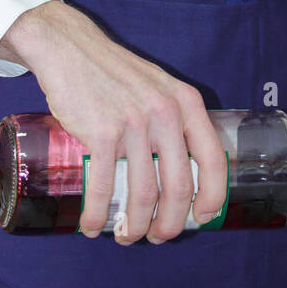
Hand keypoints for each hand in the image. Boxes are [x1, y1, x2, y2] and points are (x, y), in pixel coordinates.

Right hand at [0, 0, 226, 243]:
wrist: (73, 50)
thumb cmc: (117, 74)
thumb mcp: (161, 88)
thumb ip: (175, 121)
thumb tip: (185, 174)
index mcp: (187, 103)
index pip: (214, 158)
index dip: (212, 196)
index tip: (203, 218)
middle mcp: (166, 113)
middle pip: (178, 186)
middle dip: (170, 223)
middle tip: (158, 237)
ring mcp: (134, 123)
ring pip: (141, 193)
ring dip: (135, 226)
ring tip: (126, 236)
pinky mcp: (100, 132)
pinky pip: (101, 187)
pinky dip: (96, 215)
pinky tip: (92, 227)